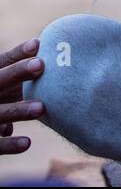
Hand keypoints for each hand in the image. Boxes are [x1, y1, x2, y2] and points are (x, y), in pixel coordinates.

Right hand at [0, 40, 44, 154]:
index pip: (2, 63)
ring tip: (41, 107)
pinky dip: (10, 145)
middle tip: (40, 64)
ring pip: (0, 113)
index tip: (37, 44)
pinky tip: (27, 143)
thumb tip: (47, 56)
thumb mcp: (5, 86)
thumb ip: (19, 77)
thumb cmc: (0, 99)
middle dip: (17, 72)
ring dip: (19, 109)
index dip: (18, 54)